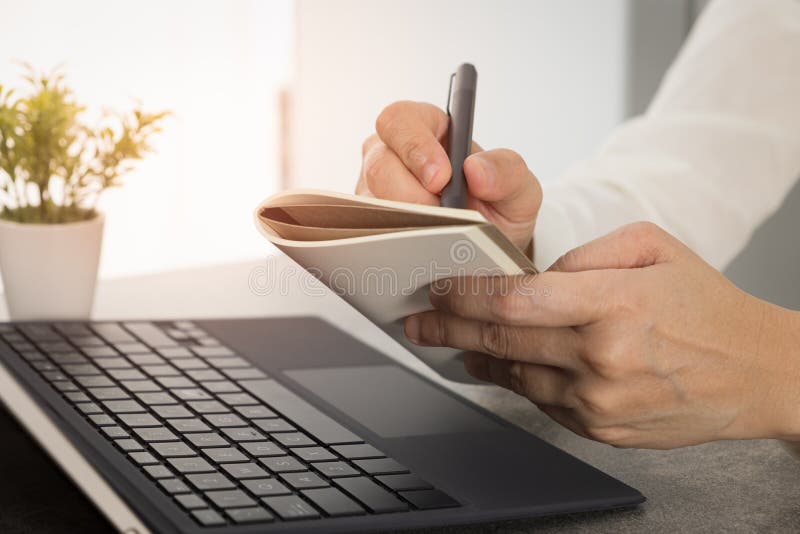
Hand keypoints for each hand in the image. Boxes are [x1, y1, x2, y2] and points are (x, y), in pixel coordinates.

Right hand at [356, 101, 540, 252]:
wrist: (489, 249)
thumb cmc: (498, 207)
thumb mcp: (520, 189)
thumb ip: (508, 172)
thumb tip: (476, 170)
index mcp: (427, 128)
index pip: (400, 121)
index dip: (414, 147)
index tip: (441, 179)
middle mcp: (394, 155)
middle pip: (379, 164)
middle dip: (410, 194)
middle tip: (442, 215)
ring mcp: (377, 191)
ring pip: (371, 202)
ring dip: (405, 222)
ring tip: (440, 234)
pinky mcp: (372, 224)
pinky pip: (372, 232)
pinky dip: (398, 242)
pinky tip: (424, 250)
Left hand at [404, 222, 799, 448]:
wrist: (757, 372)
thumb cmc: (705, 305)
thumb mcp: (652, 247)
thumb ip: (584, 255)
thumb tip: (533, 275)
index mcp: (613, 303)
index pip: (516, 299)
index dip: (466, 295)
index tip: (438, 289)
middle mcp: (602, 357)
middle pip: (502, 342)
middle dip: (450, 329)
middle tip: (419, 322)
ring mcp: (600, 400)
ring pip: (515, 376)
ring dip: (478, 358)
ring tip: (454, 342)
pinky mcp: (602, 429)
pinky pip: (542, 402)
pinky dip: (517, 381)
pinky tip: (503, 366)